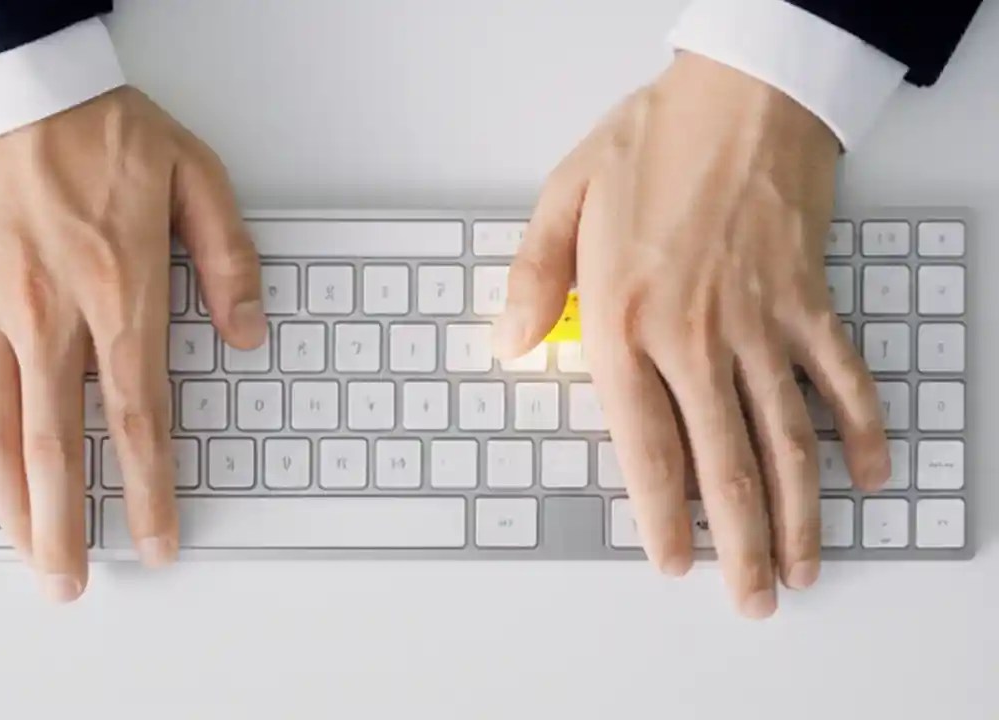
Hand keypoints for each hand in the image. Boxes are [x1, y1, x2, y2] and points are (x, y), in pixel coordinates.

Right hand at [0, 87, 265, 600]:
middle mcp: (49, 314)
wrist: (17, 85)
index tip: (157, 540)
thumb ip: (228, 262)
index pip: (136, 419)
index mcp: (118, 294)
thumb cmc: (104, 129)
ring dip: (9, 504)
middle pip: (57, 445)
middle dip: (68, 524)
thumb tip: (249, 336)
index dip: (149, 491)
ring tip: (26, 556)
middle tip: (72, 582)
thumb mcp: (197, 178)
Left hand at [494, 53, 889, 617]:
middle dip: (740, 542)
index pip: (645, 445)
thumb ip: (531, 281)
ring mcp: (761, 323)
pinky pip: (842, 380)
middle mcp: (695, 336)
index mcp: (625, 322)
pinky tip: (867, 474)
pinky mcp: (810, 301)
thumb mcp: (563, 198)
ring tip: (802, 567)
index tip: (675, 560)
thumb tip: (510, 346)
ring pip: (788, 439)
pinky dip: (860, 429)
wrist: (743, 91)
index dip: (662, 515)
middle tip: (749, 596)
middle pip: (725, 463)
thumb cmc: (653, 142)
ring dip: (800, 513)